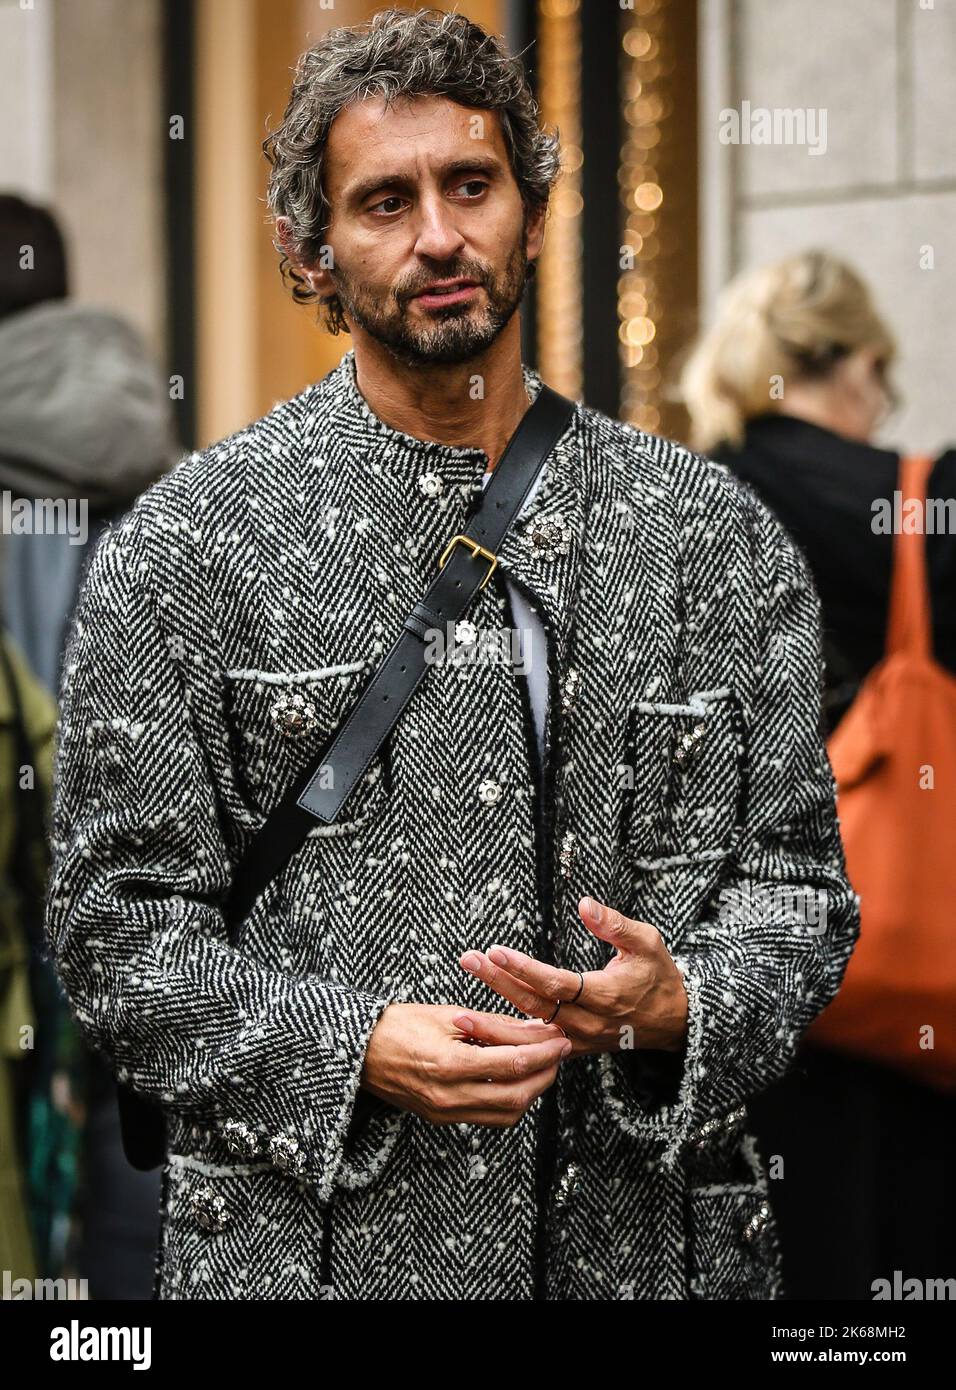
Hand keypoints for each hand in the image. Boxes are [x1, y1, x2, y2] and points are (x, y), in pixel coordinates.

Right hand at [360, 1002, 571, 1126]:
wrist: (358, 1052)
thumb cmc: (399, 1025)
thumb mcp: (448, 1015)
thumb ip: (494, 1026)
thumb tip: (534, 1028)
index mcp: (450, 1065)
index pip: (512, 1064)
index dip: (543, 1053)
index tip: (561, 1040)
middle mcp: (449, 1096)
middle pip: (516, 1097)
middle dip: (545, 1076)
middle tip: (559, 1054)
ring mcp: (444, 1112)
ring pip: (505, 1114)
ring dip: (531, 1092)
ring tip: (543, 1066)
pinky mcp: (441, 1118)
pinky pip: (487, 1118)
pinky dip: (509, 1102)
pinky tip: (516, 1080)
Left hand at [456, 896, 688, 1057]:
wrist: (674, 1022)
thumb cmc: (658, 975)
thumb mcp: (648, 942)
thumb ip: (615, 924)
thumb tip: (584, 904)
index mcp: (606, 994)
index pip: (557, 983)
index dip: (525, 968)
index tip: (496, 951)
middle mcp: (589, 1022)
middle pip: (536, 1004)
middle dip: (498, 983)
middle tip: (469, 960)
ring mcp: (579, 1040)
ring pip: (531, 1034)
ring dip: (494, 1024)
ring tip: (458, 1013)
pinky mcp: (573, 1049)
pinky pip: (536, 1048)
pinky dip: (509, 1043)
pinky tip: (481, 1034)